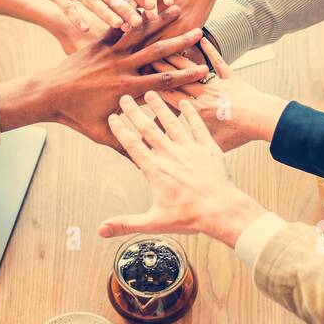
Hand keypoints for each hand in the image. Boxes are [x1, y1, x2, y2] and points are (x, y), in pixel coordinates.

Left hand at [0, 6, 209, 148]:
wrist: (48, 95)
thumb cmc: (76, 117)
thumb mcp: (103, 135)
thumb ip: (128, 145)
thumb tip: (149, 163)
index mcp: (127, 89)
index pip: (164, 81)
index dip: (186, 76)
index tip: (205, 71)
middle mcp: (122, 67)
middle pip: (157, 51)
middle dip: (180, 41)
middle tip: (199, 31)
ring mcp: (109, 52)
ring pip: (139, 32)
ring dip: (159, 20)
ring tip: (177, 8)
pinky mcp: (98, 43)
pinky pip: (117, 25)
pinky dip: (131, 15)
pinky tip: (144, 4)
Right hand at [98, 93, 264, 246]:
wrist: (221, 210)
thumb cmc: (190, 216)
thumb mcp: (154, 221)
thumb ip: (126, 223)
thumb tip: (102, 230)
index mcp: (155, 170)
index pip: (132, 144)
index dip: (121, 129)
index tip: (112, 117)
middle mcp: (170, 155)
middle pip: (148, 127)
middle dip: (135, 111)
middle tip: (126, 97)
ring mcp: (189, 149)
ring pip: (172, 122)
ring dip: (160, 106)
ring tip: (151, 93)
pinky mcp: (207, 147)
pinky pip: (196, 126)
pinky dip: (190, 113)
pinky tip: (185, 102)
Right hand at [147, 37, 284, 149]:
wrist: (264, 121)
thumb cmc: (240, 134)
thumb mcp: (214, 144)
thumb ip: (192, 144)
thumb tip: (176, 151)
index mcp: (197, 111)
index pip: (169, 97)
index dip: (153, 88)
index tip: (139, 79)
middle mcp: (204, 94)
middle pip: (177, 79)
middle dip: (160, 68)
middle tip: (145, 57)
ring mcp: (217, 84)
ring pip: (192, 68)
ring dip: (177, 57)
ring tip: (164, 46)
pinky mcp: (231, 78)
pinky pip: (217, 61)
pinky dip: (209, 50)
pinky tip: (200, 38)